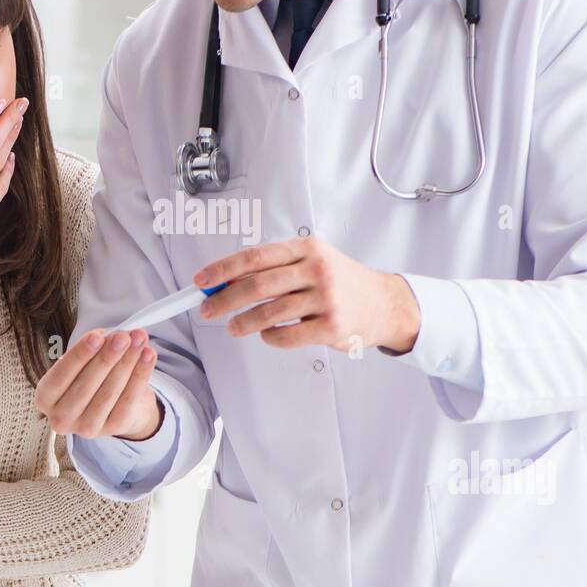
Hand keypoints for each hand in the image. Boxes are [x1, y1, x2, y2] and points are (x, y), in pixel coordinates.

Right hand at [34, 329, 162, 439]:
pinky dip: (141, 374)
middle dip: (107, 357)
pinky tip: (148, 356)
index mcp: (46, 398)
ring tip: (139, 341)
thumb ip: (91, 350)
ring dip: (127, 362)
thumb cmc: (90, 377)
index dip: (79, 355)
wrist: (114, 403)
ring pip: (109, 392)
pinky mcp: (112, 428)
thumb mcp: (82, 363)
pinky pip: (129, 399)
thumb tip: (112, 336)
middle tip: (123, 337)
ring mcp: (86, 427)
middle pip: (86, 385)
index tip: (97, 336)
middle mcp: (61, 418)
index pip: (60, 376)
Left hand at [193, 237, 420, 352]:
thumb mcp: (314, 261)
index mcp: (307, 248)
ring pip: (269, 313)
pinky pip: (287, 336)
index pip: (255, 256)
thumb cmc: (343, 282)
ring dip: (243, 322)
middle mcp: (317, 270)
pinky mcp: (331, 326)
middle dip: (225, 299)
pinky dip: (270, 337)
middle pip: (257, 285)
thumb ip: (276, 267)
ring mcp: (325, 299)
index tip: (202, 281)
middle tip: (208, 310)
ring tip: (233, 327)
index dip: (223, 269)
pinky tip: (266, 335)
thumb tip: (227, 280)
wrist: (385, 304)